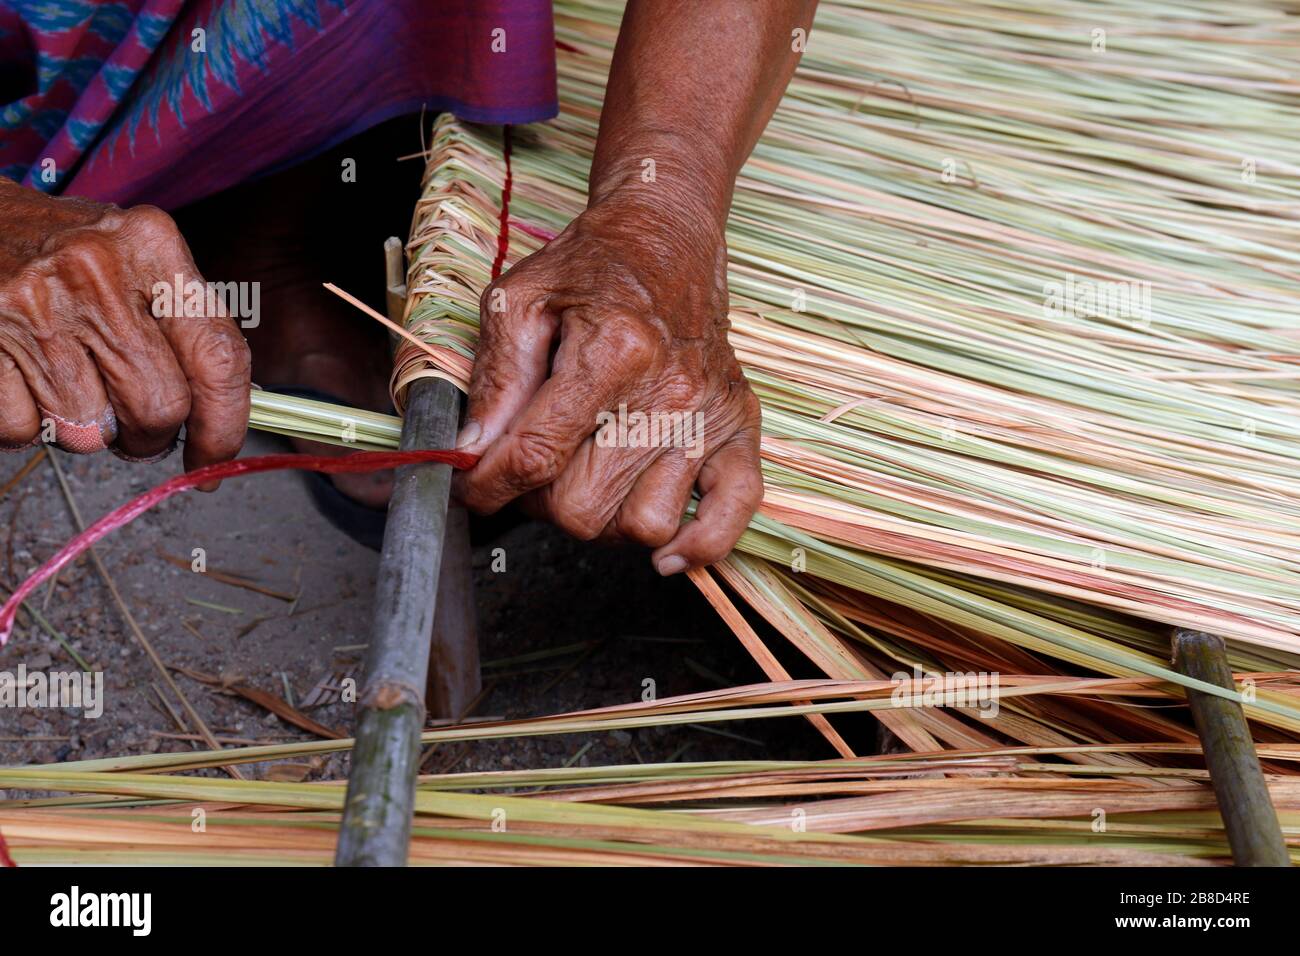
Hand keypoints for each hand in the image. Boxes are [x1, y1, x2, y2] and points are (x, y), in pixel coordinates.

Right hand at [0, 182, 249, 486]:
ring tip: (71, 388)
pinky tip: (27, 382)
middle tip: (134, 425)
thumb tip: (222, 417)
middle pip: (157, 408)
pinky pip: (24, 430)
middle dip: (149, 436)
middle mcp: (97, 272)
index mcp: (152, 247)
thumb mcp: (133, 256)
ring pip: (89, 432)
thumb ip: (183, 326)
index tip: (215, 457)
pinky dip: (28, 426)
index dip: (225, 424)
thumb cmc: (62, 247)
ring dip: (86, 431)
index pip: (217, 357)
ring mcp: (33, 304)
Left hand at [454, 190, 763, 573]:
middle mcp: (669, 390)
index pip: (536, 455)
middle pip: (584, 505)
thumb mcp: (518, 302)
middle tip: (536, 466)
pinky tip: (663, 547)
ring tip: (589, 476)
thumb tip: (471, 456)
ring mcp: (709, 415)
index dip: (487, 487)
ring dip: (602, 517)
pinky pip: (731, 516)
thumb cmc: (591, 267)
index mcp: (613, 351)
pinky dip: (696, 545)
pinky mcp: (740, 428)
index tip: (471, 489)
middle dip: (541, 500)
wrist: (668, 238)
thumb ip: (494, 382)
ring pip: (641, 525)